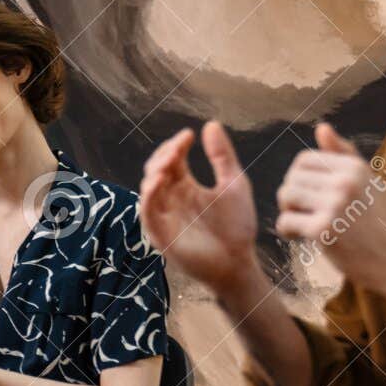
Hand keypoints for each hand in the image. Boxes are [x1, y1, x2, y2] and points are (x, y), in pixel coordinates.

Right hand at [139, 121, 260, 293]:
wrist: (239, 262)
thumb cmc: (237, 227)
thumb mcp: (233, 184)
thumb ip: (222, 156)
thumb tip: (210, 124)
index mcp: (185, 185)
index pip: (172, 158)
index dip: (177, 144)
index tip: (190, 135)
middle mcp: (171, 198)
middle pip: (156, 169)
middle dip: (164, 155)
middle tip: (179, 147)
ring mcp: (164, 216)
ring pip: (148, 187)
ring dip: (155, 171)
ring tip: (170, 161)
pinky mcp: (160, 234)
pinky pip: (146, 212)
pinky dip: (149, 195)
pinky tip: (160, 181)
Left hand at [276, 124, 385, 292]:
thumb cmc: (377, 221)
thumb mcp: (367, 182)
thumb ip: (343, 155)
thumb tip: (321, 127)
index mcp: (354, 167)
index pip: (303, 160)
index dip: (299, 179)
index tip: (310, 197)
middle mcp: (345, 181)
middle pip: (291, 179)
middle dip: (292, 197)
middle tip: (306, 213)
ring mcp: (334, 205)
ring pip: (285, 196)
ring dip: (288, 212)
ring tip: (303, 223)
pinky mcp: (323, 230)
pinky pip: (285, 221)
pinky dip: (288, 231)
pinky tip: (301, 238)